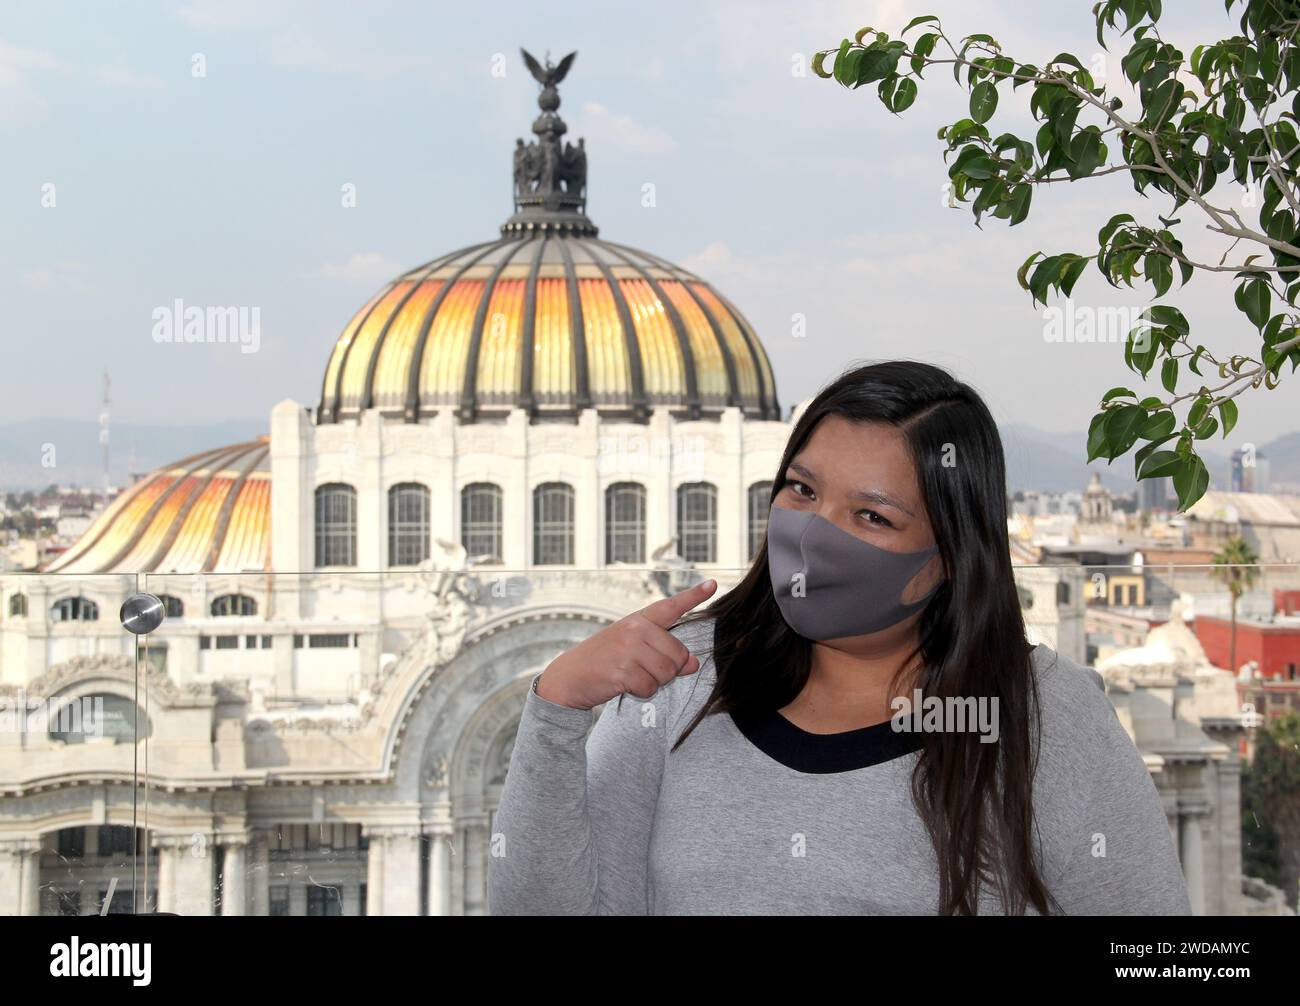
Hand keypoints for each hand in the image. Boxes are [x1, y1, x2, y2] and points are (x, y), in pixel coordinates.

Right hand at [534, 579, 717, 709]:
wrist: (569, 677)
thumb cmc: (604, 661)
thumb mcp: (633, 650)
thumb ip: (664, 652)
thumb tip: (693, 664)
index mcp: (639, 620)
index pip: (670, 607)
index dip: (693, 596)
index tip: (712, 585)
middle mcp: (635, 630)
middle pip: (678, 654)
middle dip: (668, 669)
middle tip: (644, 669)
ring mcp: (627, 649)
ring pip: (666, 672)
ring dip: (654, 681)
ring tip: (633, 675)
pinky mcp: (622, 670)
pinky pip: (650, 687)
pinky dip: (641, 692)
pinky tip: (624, 685)